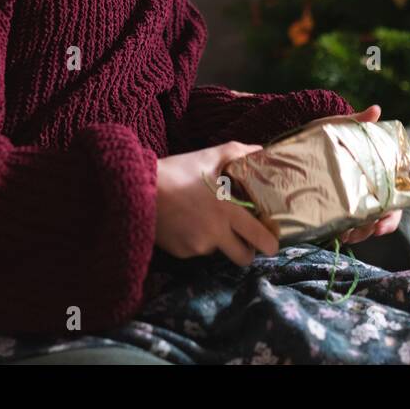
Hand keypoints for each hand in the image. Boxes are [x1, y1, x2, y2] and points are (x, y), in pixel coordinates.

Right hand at [155, 141, 280, 267]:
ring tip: (203, 218)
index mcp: (227, 212)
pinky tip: (185, 222)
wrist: (136, 188)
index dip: (270, 244)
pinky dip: (195, 240)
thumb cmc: (177, 170)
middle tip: (244, 238)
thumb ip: (238, 152)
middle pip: (242, 257)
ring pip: (217, 250)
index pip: (259, 238)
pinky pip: (196, 250)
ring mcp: (196, 246)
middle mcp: (214, 234)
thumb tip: (260, 151)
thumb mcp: (209, 156)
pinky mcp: (180, 252)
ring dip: (217, 240)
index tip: (272, 243)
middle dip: (247, 251)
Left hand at [311, 104, 404, 245]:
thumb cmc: (327, 134)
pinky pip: (352, 229)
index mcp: (379, 168)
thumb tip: (376, 109)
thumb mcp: (341, 126)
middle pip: (391, 210)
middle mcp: (374, 188)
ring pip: (372, 223)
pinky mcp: (341, 210)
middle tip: (377, 226)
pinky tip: (341, 234)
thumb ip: (358, 122)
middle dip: (387, 221)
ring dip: (366, 231)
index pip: (406, 180)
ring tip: (353, 233)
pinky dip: (349, 234)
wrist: (299, 146)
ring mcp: (358, 201)